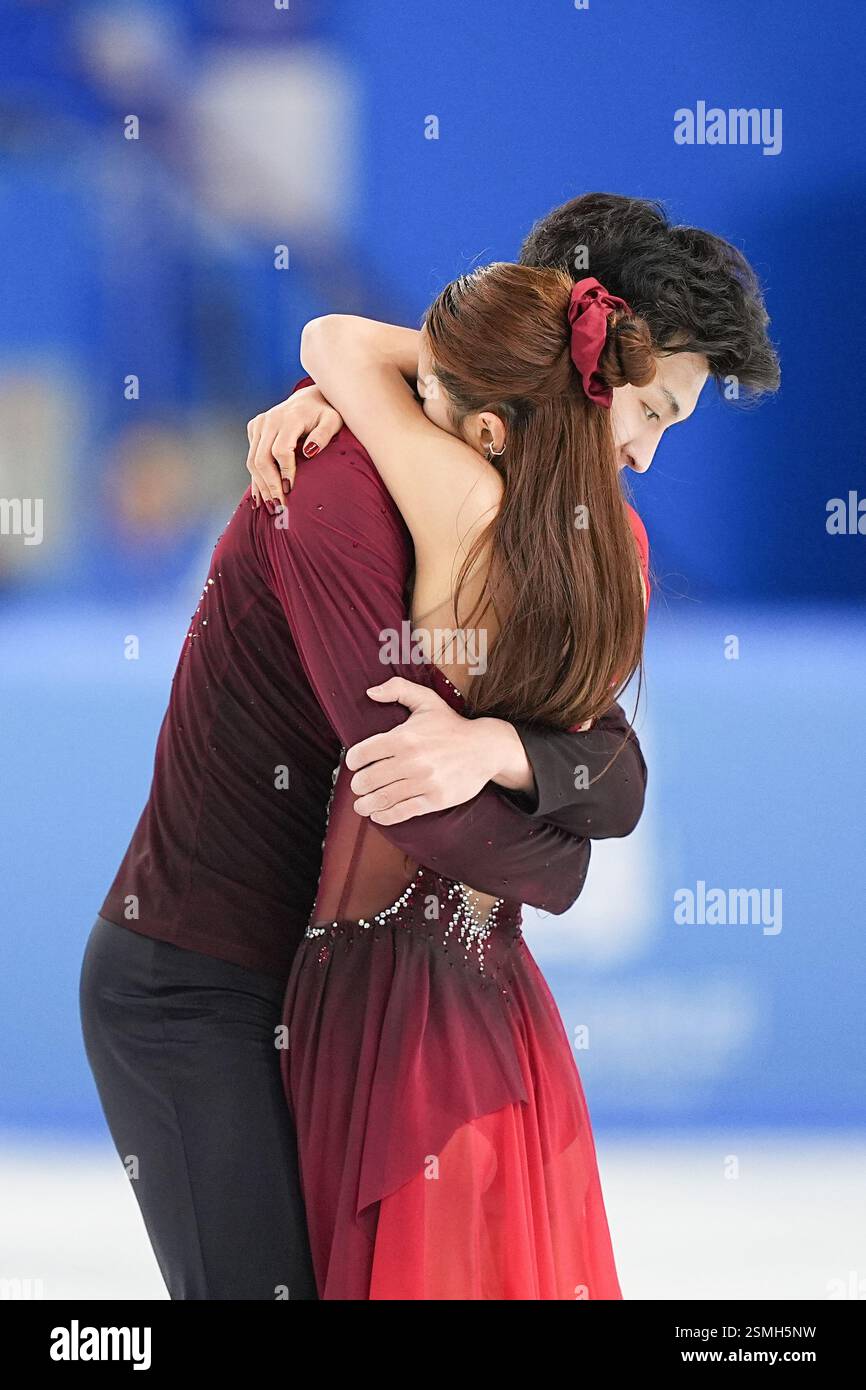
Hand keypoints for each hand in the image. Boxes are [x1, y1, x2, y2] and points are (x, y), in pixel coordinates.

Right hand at [246, 385, 342, 507]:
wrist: (310, 399)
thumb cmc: (326, 413)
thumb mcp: (333, 421)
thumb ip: (324, 435)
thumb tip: (309, 452)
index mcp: (289, 417)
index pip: (280, 450)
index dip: (285, 471)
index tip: (291, 489)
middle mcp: (270, 419)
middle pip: (262, 458)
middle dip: (270, 485)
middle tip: (279, 507)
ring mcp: (260, 423)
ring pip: (253, 460)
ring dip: (261, 485)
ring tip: (269, 507)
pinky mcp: (254, 428)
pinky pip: (251, 456)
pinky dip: (256, 478)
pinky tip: (259, 497)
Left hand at [345, 677, 531, 822]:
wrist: (486, 748)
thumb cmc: (452, 725)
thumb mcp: (426, 700)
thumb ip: (397, 689)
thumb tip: (370, 692)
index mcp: (403, 737)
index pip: (361, 754)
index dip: (353, 760)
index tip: (355, 763)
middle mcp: (411, 760)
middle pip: (367, 780)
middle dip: (357, 785)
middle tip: (359, 785)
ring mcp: (423, 782)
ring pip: (382, 798)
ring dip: (365, 804)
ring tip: (362, 805)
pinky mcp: (435, 799)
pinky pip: (402, 812)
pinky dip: (385, 816)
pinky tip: (379, 814)